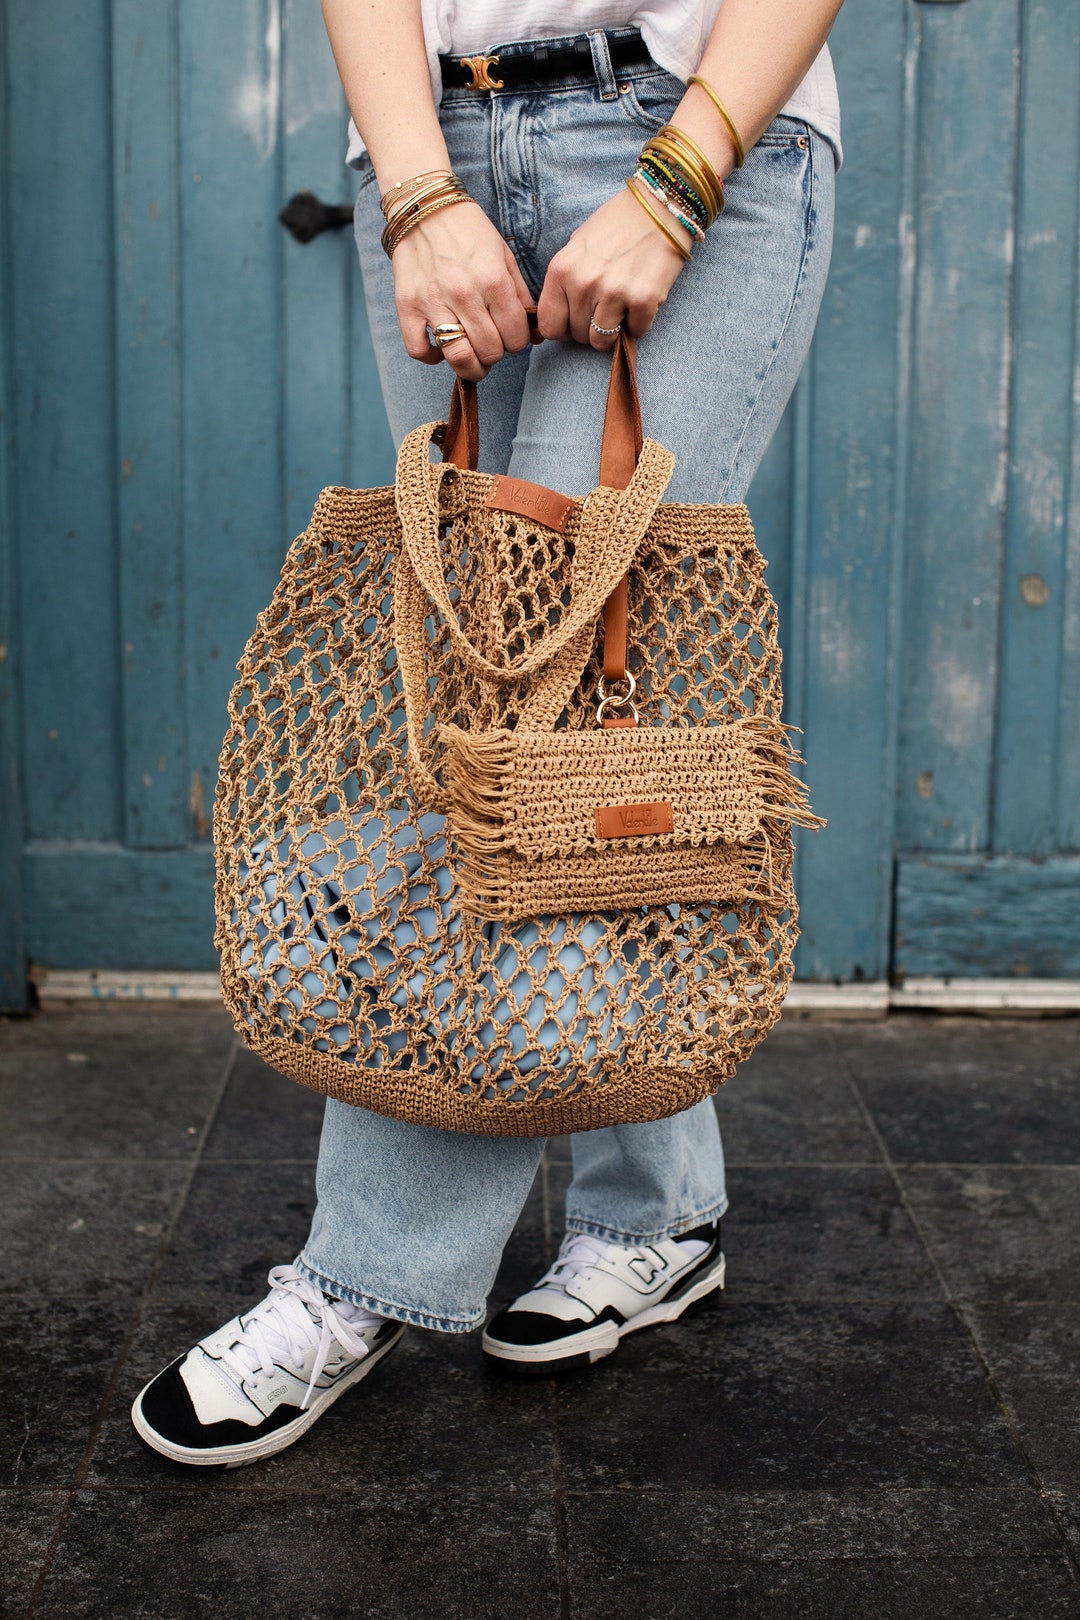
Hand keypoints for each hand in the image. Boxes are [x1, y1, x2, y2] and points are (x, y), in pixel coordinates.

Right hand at [392, 201, 533, 380]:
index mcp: (492, 280)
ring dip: (471, 365)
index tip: (511, 335)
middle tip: (492, 342)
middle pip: (490, 352)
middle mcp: (463, 293)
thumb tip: (532, 334)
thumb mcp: (504, 256)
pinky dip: (433, 358)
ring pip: (459, 357)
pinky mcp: (407, 306)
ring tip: (473, 359)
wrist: (425, 207)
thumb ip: (520, 296)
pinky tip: (441, 349)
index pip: (515, 336)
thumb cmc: (470, 233)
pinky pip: (419, 350)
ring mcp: (432, 301)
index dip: (517, 341)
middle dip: (496, 352)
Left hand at [537, 185, 690, 348]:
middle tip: (604, 307)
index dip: (563, 329)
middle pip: (577, 335)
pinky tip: (640, 302)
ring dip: (612, 330)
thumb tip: (559, 317)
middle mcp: (584, 283)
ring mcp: (614, 292)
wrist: (660, 207)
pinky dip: (639, 323)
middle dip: (590, 327)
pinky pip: (635, 332)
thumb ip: (565, 280)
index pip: (550, 326)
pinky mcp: (643, 299)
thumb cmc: (616, 225)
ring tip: (621, 309)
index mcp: (561, 270)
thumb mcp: (577, 246)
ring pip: (602, 341)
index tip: (574, 321)